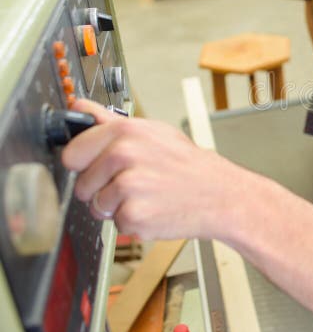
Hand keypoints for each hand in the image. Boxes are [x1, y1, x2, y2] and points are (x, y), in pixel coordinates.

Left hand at [62, 99, 246, 240]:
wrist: (220, 194)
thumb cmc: (187, 165)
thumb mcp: (153, 133)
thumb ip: (110, 121)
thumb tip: (79, 107)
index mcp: (125, 131)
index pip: (72, 153)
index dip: (86, 164)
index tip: (101, 167)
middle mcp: (125, 155)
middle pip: (82, 184)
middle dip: (101, 190)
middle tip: (133, 184)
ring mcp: (129, 186)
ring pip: (97, 206)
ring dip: (117, 208)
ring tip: (147, 196)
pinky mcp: (135, 215)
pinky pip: (116, 224)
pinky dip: (133, 222)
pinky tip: (154, 208)